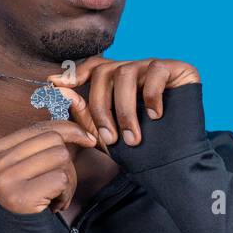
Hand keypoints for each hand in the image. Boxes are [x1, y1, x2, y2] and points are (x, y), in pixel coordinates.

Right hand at [0, 119, 97, 214]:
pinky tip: (53, 206)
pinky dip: (66, 194)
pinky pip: (61, 179)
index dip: (68, 130)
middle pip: (51, 139)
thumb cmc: (27, 204)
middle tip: (60, 184)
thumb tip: (76, 118)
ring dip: (67, 180)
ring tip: (54, 197)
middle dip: (67, 161)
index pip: (37, 128)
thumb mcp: (24, 171)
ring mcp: (3, 179)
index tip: (88, 138)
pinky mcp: (19, 197)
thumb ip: (38, 146)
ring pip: (60, 157)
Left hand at [46, 57, 200, 152]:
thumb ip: (81, 113)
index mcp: (117, 82)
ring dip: (124, 109)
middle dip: (101, 106)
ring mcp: (155, 67)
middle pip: (105, 71)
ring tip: (132, 138)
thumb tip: (57, 88)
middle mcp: (135, 70)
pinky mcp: (177, 69)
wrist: (172, 166)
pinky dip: (152, 96)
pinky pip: (156, 71)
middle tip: (109, 138)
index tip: (54, 84)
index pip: (94, 67)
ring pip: (126, 72)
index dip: (74, 73)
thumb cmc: (139, 152)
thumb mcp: (103, 136)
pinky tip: (156, 117)